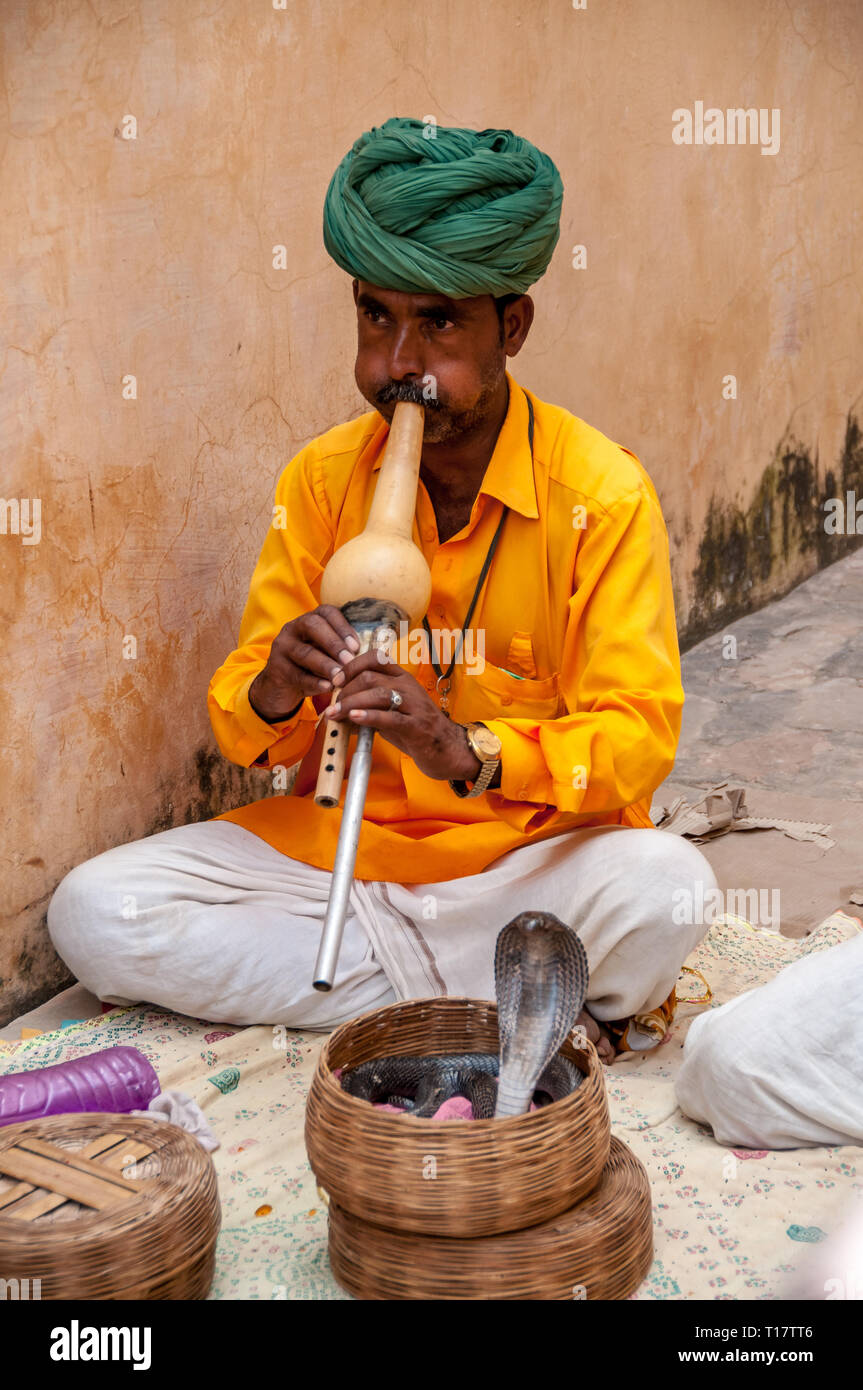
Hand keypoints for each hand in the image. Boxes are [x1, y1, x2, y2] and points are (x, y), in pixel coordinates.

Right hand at [248, 605, 360, 723]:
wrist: (281, 687)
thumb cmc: (312, 668)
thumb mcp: (326, 655)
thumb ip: (342, 651)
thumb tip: (373, 655)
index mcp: (308, 620)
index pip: (326, 612)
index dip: (342, 626)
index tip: (356, 646)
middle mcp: (293, 628)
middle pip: (312, 625)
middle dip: (333, 642)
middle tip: (350, 659)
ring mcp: (281, 647)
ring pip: (304, 652)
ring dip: (325, 664)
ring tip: (340, 677)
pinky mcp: (276, 668)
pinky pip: (296, 673)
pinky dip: (313, 681)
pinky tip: (327, 687)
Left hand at [321, 649, 481, 782]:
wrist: (448, 750)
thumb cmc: (416, 731)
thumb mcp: (392, 712)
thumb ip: (371, 706)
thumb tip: (340, 707)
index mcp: (402, 678)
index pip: (375, 658)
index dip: (351, 665)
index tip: (335, 680)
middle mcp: (408, 687)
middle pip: (370, 677)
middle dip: (346, 690)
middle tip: (333, 705)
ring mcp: (414, 705)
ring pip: (378, 693)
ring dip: (352, 703)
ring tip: (335, 714)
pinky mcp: (417, 726)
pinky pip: (390, 717)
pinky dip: (369, 716)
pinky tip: (354, 718)